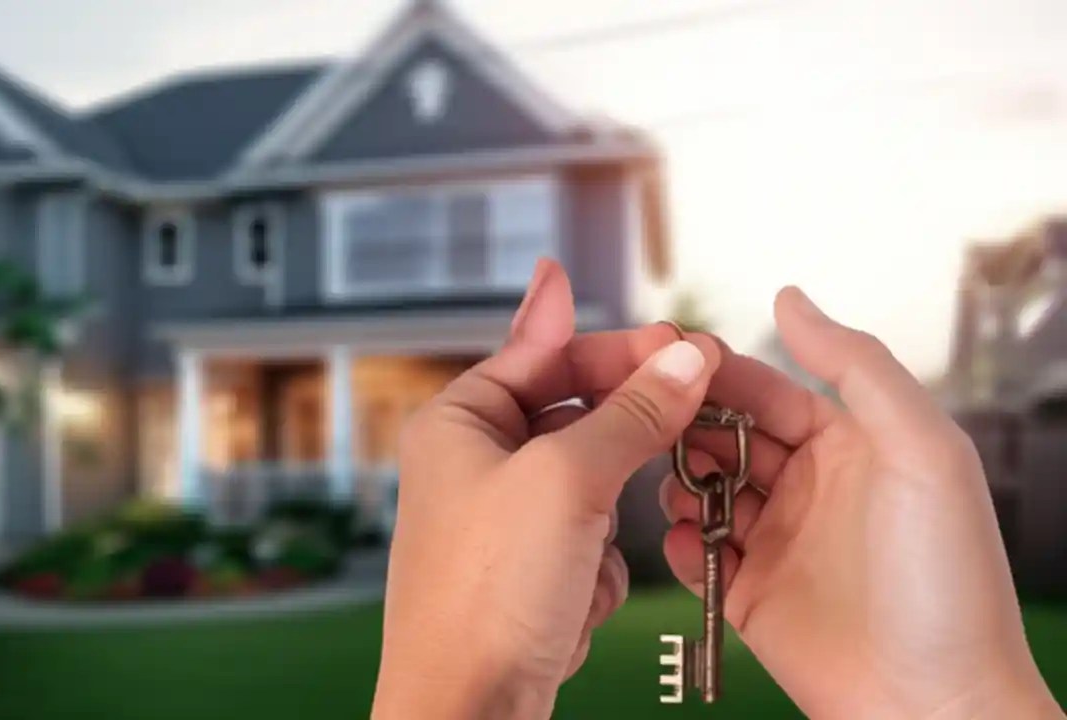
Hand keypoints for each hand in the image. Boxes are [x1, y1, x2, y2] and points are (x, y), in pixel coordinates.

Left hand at [372, 259, 721, 718]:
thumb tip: (685, 358)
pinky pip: (592, 541)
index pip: (545, 352)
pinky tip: (576, 601)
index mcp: (458, 421)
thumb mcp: (568, 481)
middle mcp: (474, 462)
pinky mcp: (530, 569)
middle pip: (574, 414)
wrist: (470, 711)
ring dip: (606, 518)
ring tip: (587, 555)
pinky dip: (598, 569)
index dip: (616, 344)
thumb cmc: (486, 594)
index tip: (678, 339)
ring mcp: (504, 518)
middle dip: (622, 436)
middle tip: (686, 412)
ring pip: (592, 483)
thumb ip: (632, 414)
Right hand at [662, 288, 1062, 717]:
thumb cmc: (944, 578)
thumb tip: (791, 297)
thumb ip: (857, 366)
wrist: (934, 704)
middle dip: (685, 421)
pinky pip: (695, 555)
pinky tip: (675, 536)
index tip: (664, 351)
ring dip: (674, 480)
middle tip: (643, 411)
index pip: (766, 390)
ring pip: (700, 492)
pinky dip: (676, 542)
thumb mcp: (921, 450)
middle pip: (724, 436)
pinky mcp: (747, 596)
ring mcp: (775, 544)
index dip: (717, 371)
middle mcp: (807, 489)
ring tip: (665, 482)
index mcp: (848, 447)